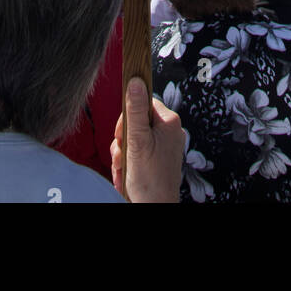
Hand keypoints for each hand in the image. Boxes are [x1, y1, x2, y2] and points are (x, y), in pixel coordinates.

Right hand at [110, 78, 183, 202]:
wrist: (155, 210)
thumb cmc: (149, 178)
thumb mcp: (137, 140)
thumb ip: (135, 109)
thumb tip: (135, 79)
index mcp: (169, 121)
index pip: (143, 102)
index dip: (128, 117)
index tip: (122, 134)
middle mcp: (169, 132)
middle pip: (135, 121)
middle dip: (122, 140)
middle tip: (122, 156)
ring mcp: (163, 147)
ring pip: (132, 139)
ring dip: (122, 155)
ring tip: (124, 170)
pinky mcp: (157, 160)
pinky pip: (136, 153)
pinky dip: (127, 164)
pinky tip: (126, 177)